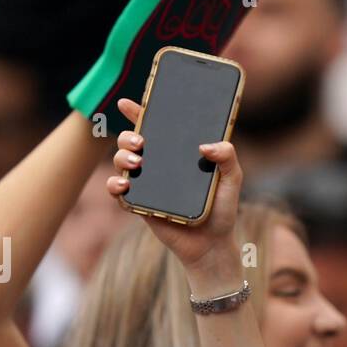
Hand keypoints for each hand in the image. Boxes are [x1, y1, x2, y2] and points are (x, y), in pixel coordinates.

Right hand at [108, 97, 243, 289]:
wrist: (213, 244)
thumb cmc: (222, 210)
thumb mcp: (232, 179)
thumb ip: (227, 157)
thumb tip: (205, 146)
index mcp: (177, 153)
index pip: (155, 126)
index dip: (139, 111)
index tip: (128, 102)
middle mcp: (158, 165)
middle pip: (131, 140)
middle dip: (128, 135)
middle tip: (141, 142)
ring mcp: (146, 184)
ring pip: (121, 161)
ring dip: (121, 156)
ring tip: (137, 162)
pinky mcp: (139, 205)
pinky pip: (118, 191)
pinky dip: (115, 184)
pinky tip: (123, 184)